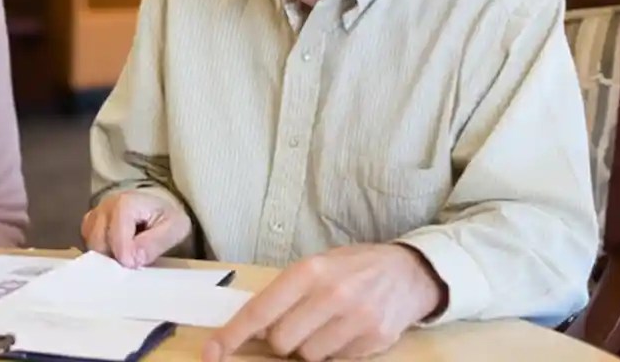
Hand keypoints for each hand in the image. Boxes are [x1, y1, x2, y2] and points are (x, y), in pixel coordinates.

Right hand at [81, 190, 191, 267]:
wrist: (159, 206)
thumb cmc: (167, 217)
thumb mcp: (175, 229)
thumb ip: (155, 243)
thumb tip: (134, 259)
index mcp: (125, 203)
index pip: (116, 236)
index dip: (126, 255)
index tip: (137, 264)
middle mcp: (105, 206)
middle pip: (99, 243)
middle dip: (116, 258)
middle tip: (134, 260)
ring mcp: (95, 214)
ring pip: (91, 247)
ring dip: (109, 256)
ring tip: (129, 254)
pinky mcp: (89, 225)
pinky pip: (88, 245)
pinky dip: (102, 253)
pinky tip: (118, 251)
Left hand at [204, 244, 445, 361]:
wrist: (408, 273)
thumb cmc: (352, 269)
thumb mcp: (316, 267)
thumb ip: (285, 294)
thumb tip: (252, 330)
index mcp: (309, 271)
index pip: (260, 311)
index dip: (232, 336)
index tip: (211, 353)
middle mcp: (331, 295)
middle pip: (282, 342)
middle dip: (282, 340)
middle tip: (298, 323)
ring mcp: (356, 320)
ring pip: (308, 357)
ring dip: (309, 348)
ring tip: (326, 325)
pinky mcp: (374, 341)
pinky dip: (334, 353)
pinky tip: (346, 332)